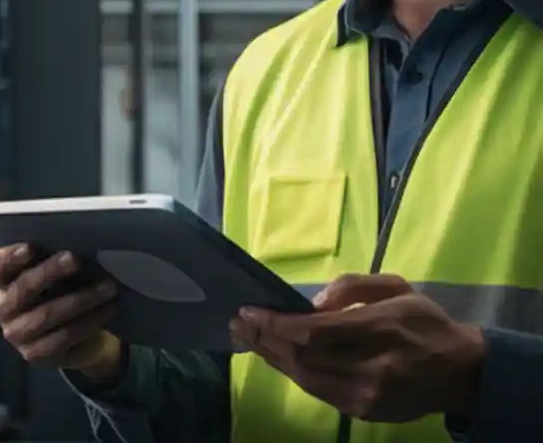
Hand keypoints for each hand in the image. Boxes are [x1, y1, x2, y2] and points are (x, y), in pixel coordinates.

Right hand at [0, 244, 120, 375]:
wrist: (75, 331)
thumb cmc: (61, 287)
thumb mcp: (54, 270)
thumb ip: (53, 257)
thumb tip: (74, 245)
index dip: (8, 257)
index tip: (31, 247)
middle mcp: (1, 307)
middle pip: (23, 288)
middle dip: (51, 271)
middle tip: (77, 259)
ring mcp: (15, 334)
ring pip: (47, 314)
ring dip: (81, 298)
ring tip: (108, 287)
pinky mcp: (35, 354)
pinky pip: (64, 336)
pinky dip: (90, 320)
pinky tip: (108, 308)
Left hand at [229, 274, 484, 422]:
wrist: (463, 373)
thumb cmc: (426, 323)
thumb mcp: (398, 287)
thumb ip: (354, 287)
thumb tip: (310, 304)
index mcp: (382, 330)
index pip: (315, 332)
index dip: (275, 324)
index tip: (248, 310)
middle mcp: (372, 368)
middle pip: (302, 358)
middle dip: (264, 340)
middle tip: (238, 322)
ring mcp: (366, 396)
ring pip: (304, 378)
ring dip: (271, 357)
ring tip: (246, 337)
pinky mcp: (362, 413)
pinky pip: (316, 391)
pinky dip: (291, 372)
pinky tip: (275, 357)